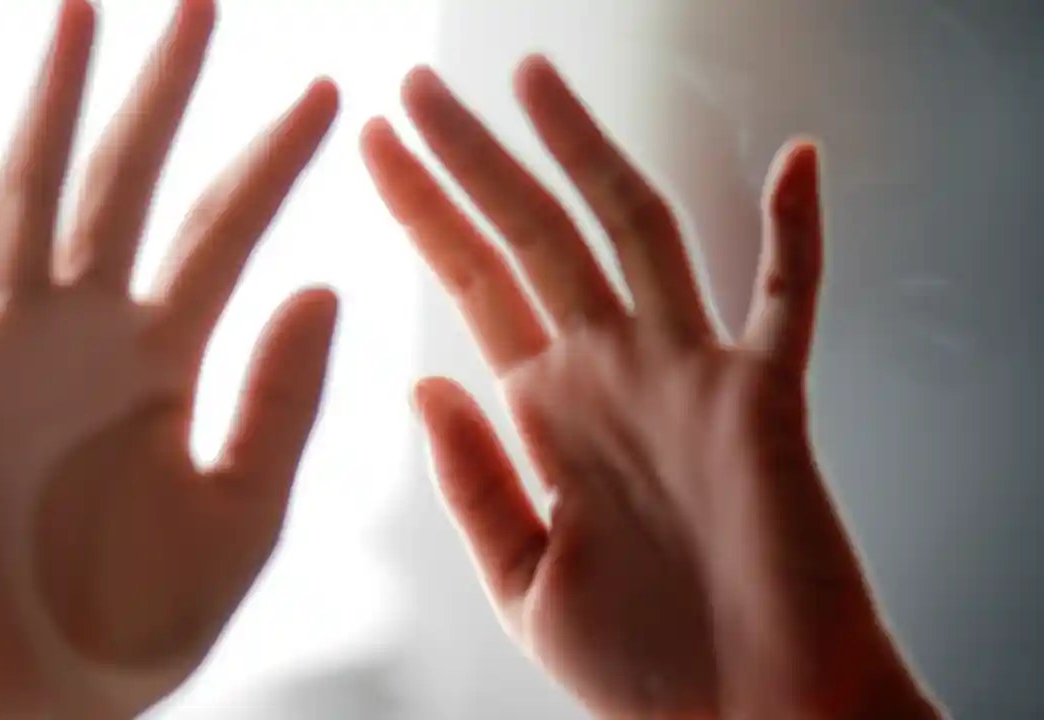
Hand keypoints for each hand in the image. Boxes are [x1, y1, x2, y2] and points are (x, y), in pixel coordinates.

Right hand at [0, 1, 339, 715]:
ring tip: (82, 9)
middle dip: (170, 90)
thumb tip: (324, 285)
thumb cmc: (131, 623)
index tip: (337, 91)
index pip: (232, 231)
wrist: (24, 701)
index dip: (279, 159)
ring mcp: (3, 347)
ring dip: (51, 102)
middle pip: (134, 183)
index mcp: (170, 362)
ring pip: (28, 195)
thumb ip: (283, 399)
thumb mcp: (243, 515)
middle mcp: (89, 334)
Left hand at [362, 57, 939, 718]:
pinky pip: (787, 302)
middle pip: (533, 236)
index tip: (375, 147)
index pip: (475, 283)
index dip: (424, 212)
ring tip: (532, 82)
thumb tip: (422, 386)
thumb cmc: (642, 667)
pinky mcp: (765, 405)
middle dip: (472, 161)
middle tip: (417, 85)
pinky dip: (797, 234)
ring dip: (585, 154)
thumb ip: (474, 482)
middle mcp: (613, 375)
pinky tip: (792, 162)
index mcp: (550, 412)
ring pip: (633, 235)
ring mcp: (688, 378)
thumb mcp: (520, 579)